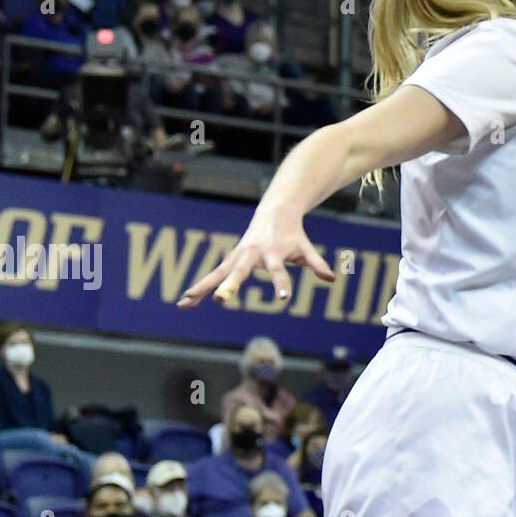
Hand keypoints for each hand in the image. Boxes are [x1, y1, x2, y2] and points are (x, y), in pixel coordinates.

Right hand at [177, 207, 334, 307]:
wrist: (276, 212)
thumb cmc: (292, 235)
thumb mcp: (305, 248)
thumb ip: (316, 263)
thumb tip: (331, 278)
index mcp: (274, 253)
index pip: (279, 272)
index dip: (282, 284)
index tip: (283, 298)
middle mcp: (253, 254)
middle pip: (240, 271)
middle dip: (230, 285)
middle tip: (221, 299)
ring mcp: (239, 256)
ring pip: (218, 272)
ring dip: (203, 286)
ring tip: (185, 301)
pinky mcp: (230, 259)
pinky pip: (213, 275)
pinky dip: (200, 288)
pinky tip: (184, 303)